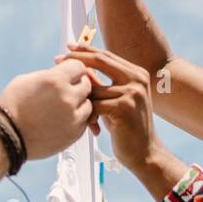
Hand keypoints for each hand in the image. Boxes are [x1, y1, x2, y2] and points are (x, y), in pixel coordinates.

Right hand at [0, 59, 92, 159]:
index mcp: (55, 80)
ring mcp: (73, 118)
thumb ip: (49, 75)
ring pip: (88, 104)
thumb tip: (62, 73)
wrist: (7, 137)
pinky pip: (84, 121)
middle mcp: (67, 98)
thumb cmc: (11, 107)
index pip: (79, 66)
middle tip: (65, 89)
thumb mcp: (26, 80)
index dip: (72, 69)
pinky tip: (61, 118)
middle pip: (86, 85)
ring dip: (78, 103)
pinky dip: (76, 119)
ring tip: (61, 106)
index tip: (68, 72)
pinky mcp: (74, 134)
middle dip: (76, 85)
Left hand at [55, 45, 154, 169]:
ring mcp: (133, 92)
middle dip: (77, 60)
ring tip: (84, 116)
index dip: (86, 50)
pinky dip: (88, 115)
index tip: (68, 48)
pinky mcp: (125, 108)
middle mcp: (138, 79)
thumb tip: (78, 65)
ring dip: (82, 100)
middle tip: (57, 61)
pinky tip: (93, 127)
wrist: (145, 154)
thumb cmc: (125, 128)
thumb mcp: (114, 100)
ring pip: (94, 87)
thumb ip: (100, 83)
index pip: (107, 55)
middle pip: (101, 61)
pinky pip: (94, 105)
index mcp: (137, 73)